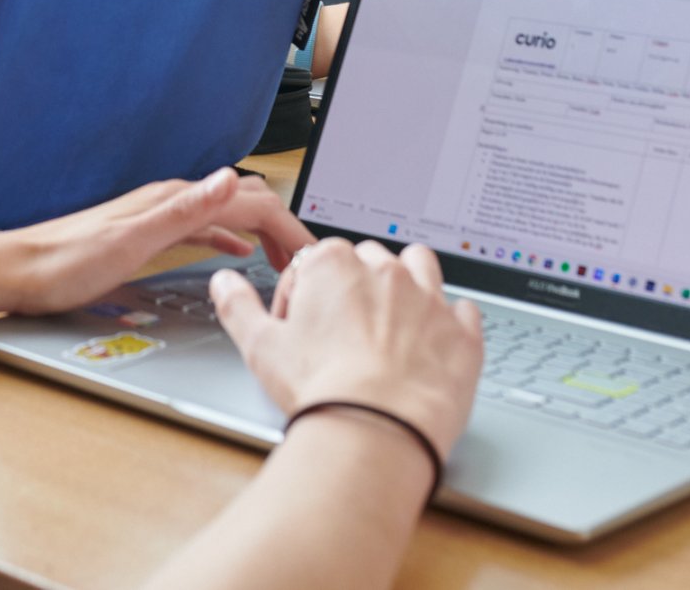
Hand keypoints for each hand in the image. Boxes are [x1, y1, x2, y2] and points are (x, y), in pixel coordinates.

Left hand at [0, 168, 313, 317]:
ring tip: (284, 259)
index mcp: (173, 199)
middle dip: (282, 226)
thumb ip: (184, 211)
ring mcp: (158, 215)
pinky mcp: (147, 233)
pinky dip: (230, 236)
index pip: (250, 200)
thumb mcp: (131, 241)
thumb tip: (229, 178)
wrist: (19, 271)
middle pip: (244, 201)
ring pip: (226, 214)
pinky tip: (234, 250)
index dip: (287, 226)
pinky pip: (203, 228)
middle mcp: (169, 200)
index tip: (310, 256)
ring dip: (261, 231)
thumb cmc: (66, 262)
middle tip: (307, 262)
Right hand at [210, 238, 483, 459]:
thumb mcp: (260, 347)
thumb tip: (225, 282)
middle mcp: (386, 272)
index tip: (299, 325)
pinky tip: (434, 340)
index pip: (314, 260)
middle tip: (341, 329)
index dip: (302, 294)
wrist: (378, 431)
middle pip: (368, 258)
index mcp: (334, 266)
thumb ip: (238, 306)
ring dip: (407, 281)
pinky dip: (450, 320)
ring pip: (420, 265)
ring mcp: (429, 299)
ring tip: (392, 318)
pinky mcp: (462, 333)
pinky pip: (464, 309)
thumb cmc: (321, 390)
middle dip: (355, 284)